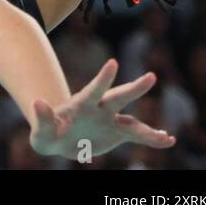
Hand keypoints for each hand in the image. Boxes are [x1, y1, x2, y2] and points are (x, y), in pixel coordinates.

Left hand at [29, 59, 176, 161]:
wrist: (60, 141)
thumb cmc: (47, 134)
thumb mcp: (41, 131)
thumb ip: (41, 118)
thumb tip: (37, 102)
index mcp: (80, 105)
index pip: (93, 90)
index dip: (103, 78)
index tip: (113, 63)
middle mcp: (99, 109)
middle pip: (118, 97)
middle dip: (134, 88)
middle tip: (151, 76)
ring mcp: (111, 120)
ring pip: (133, 121)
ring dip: (149, 128)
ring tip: (166, 135)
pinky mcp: (118, 133)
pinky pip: (138, 136)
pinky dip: (153, 139)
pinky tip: (167, 140)